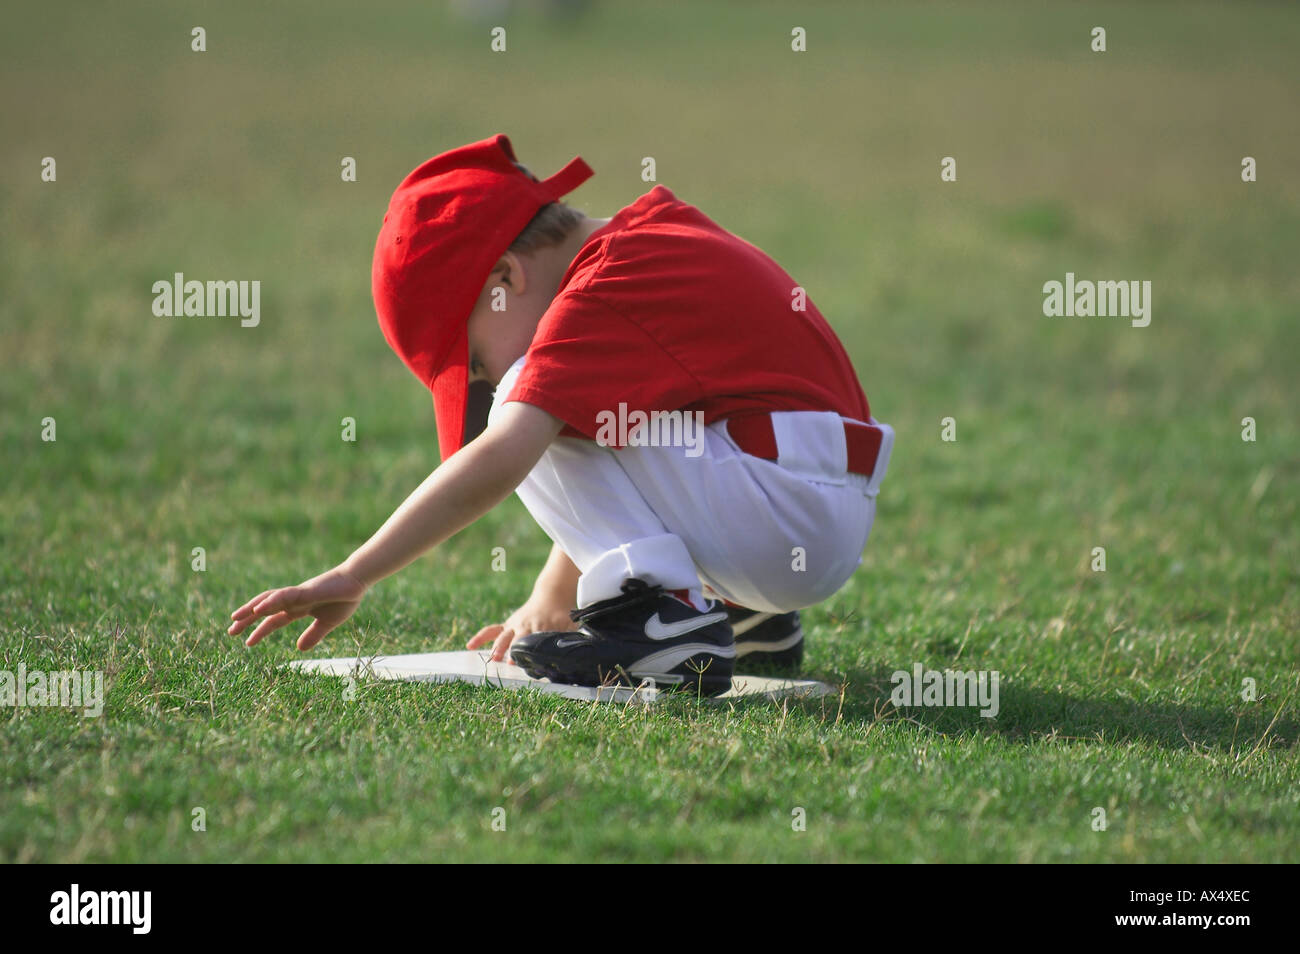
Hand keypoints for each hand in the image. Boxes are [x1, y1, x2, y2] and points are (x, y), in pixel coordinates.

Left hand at [228, 567, 367, 649]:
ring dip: (251, 608)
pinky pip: (284, 595)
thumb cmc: (345, 599)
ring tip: (235, 618)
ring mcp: (298, 594)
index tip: (247, 642)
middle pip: (265, 609)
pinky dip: (270, 601)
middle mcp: (294, 600)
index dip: (260, 630)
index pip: (275, 620)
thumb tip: (299, 649)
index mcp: (299, 608)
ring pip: (269, 600)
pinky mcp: (306, 590)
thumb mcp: (328, 623)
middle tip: (230, 631)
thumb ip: (314, 635)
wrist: (358, 581)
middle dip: (247, 619)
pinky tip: (258, 608)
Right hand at [467, 593, 576, 662]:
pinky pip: (491, 631)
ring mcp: (514, 625)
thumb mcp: (571, 623)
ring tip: (492, 659)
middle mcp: (525, 626)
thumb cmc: (562, 613)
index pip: (535, 640)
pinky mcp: (507, 625)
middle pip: (517, 639)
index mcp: (540, 626)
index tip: (528, 660)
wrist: (552, 595)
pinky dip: (480, 637)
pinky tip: (469, 646)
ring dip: (497, 648)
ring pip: (502, 636)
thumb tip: (581, 648)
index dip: (531, 650)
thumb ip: (573, 636)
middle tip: (508, 663)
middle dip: (512, 650)